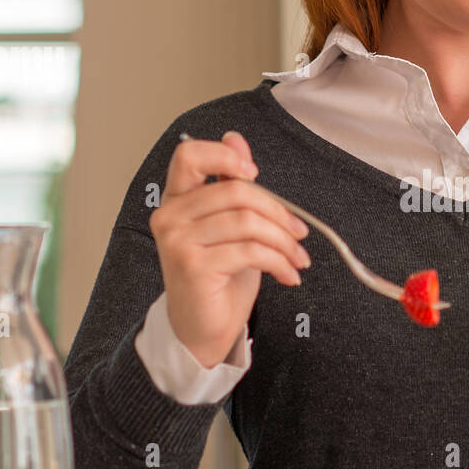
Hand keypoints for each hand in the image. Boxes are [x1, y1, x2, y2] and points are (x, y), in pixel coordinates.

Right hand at [148, 131, 311, 367]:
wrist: (202, 328)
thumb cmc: (218, 277)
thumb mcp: (231, 226)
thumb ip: (231, 184)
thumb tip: (237, 140)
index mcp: (177, 200)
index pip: (188, 155)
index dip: (225, 155)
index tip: (255, 173)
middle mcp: (170, 216)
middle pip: (236, 190)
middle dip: (278, 212)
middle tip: (299, 233)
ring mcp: (177, 241)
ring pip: (247, 221)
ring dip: (284, 241)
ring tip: (297, 258)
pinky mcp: (193, 266)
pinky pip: (250, 251)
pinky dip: (279, 262)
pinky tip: (288, 274)